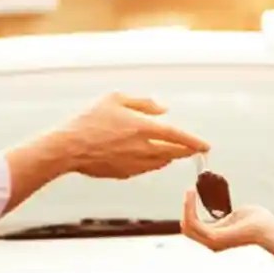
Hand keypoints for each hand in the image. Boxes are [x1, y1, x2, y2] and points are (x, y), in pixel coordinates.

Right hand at [61, 92, 208, 178]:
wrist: (67, 148)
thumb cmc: (89, 120)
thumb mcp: (115, 99)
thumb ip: (143, 103)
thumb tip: (163, 109)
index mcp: (142, 127)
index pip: (177, 136)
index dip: (193, 141)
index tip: (206, 146)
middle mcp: (142, 148)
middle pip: (173, 153)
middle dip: (186, 151)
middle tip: (195, 150)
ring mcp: (133, 164)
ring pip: (160, 163)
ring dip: (170, 157)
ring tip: (174, 152)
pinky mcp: (124, 174)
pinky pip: (146, 169)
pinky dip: (153, 164)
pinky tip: (152, 159)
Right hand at [180, 189, 273, 252]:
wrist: (268, 227)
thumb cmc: (257, 221)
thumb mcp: (236, 215)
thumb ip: (224, 216)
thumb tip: (220, 211)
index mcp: (216, 238)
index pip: (194, 227)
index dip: (189, 211)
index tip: (192, 193)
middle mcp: (211, 243)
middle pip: (187, 228)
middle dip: (185, 208)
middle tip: (189, 191)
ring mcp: (211, 242)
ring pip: (188, 225)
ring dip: (186, 206)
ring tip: (190, 190)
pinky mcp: (214, 238)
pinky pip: (193, 222)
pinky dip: (189, 208)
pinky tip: (193, 195)